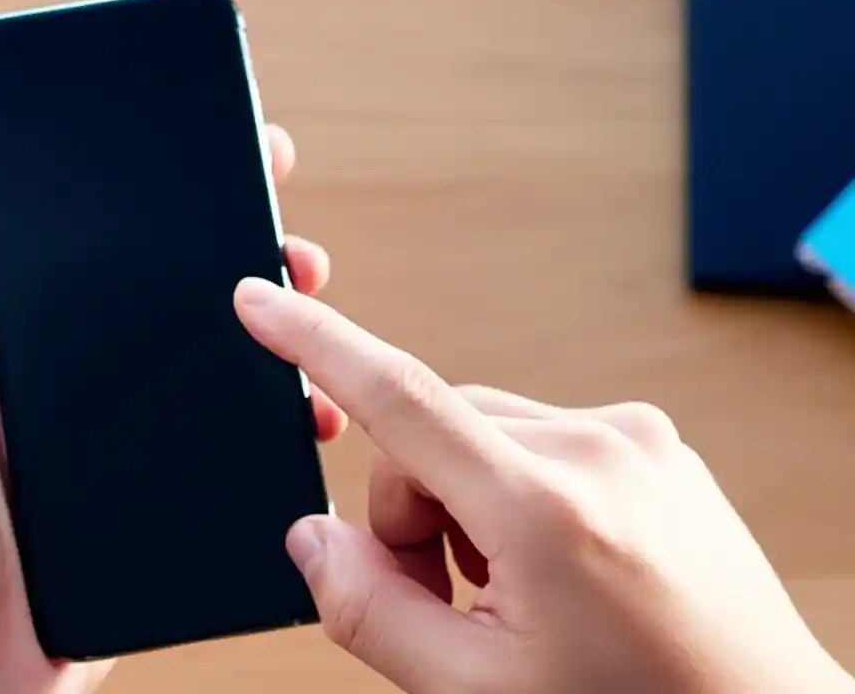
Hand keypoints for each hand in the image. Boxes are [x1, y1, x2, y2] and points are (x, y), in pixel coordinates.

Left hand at [0, 126, 343, 692]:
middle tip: (275, 226)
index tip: (186, 157)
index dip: (119, 195)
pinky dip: (256, 413)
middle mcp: (47, 381)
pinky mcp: (139, 493)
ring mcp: (99, 438)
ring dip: (249, 324)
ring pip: (188, 357)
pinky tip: (297, 400)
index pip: (59, 244)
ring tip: (306, 297)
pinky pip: (208, 437)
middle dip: (213, 249)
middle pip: (142, 291)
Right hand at [234, 280, 854, 693]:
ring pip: (479, 432)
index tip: (262, 299)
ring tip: (506, 590)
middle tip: (444, 595)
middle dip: (407, 508)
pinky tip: (549, 563)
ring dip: (460, 502)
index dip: (316, 342)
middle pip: (430, 431)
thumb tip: (313, 538)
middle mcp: (596, 448)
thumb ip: (370, 613)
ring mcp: (633, 438)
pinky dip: (510, 490)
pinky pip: (536, 437)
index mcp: (546, 508)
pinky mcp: (650, 442)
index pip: (400, 396)